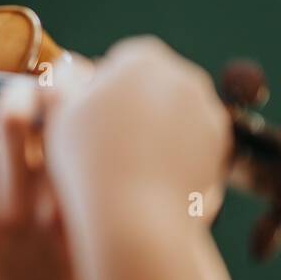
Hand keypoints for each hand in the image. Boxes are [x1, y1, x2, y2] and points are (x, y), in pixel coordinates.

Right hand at [44, 36, 230, 227]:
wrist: (138, 219)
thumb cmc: (89, 165)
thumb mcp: (59, 116)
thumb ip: (62, 82)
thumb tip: (67, 66)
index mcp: (143, 60)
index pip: (121, 60)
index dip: (101, 87)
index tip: (86, 118)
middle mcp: (183, 76)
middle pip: (153, 81)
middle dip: (133, 102)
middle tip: (106, 141)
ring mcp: (207, 110)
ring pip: (174, 108)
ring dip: (155, 123)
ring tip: (129, 161)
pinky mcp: (222, 142)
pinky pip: (192, 135)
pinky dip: (176, 147)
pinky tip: (152, 172)